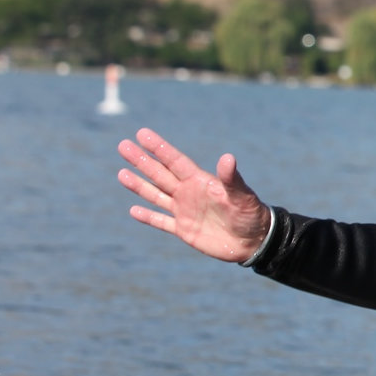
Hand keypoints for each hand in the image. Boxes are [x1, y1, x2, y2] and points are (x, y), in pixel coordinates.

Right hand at [117, 127, 270, 262]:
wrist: (254, 241)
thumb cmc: (251, 214)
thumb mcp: (242, 195)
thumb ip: (231, 178)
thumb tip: (228, 158)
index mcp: (200, 182)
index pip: (175, 161)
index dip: (159, 148)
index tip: (142, 134)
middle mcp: (189, 193)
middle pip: (160, 174)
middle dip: (142, 161)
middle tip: (123, 145)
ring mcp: (185, 211)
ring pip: (156, 195)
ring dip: (139, 185)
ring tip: (122, 173)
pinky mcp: (184, 230)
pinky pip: (161, 222)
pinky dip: (148, 217)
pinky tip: (133, 210)